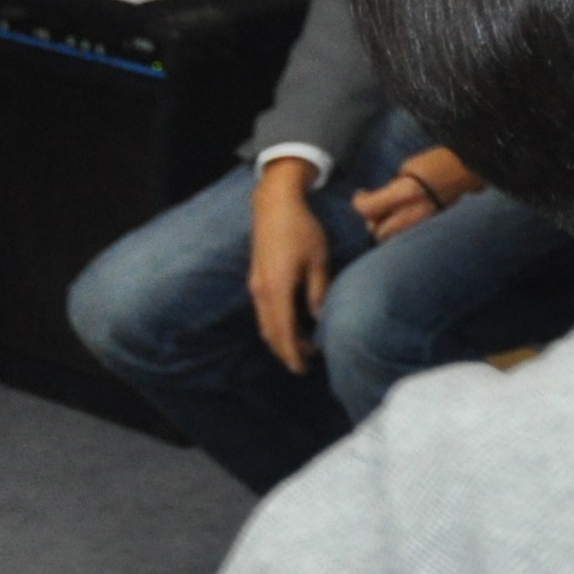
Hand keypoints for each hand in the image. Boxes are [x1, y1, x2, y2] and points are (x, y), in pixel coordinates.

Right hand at [247, 163, 331, 373]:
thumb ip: (317, 290)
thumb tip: (318, 316)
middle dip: (285, 351)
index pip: (283, 332)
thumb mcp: (318, 259)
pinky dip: (275, 324)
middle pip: (270, 333)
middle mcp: (261, 291)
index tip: (302, 368)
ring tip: (301, 346)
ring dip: (280, 338)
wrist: (275, 205)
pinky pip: (264, 311)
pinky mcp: (256, 278)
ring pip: (265, 323)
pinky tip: (290, 324)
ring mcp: (256, 285)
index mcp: (277, 289)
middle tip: (303, 364)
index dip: (292, 353)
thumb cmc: (301, 229)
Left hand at [353, 145, 481, 242]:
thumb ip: (392, 186)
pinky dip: (403, 229)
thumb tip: (382, 197)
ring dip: (388, 229)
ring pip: (395, 238)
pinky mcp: (433, 226)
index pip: (368, 209)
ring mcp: (425, 223)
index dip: (359, 202)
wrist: (472, 169)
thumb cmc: (441, 161)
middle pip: (379, 232)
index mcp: (405, 193)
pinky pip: (410, 235)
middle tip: (375, 208)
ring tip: (391, 213)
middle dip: (374, 222)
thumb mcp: (410, 167)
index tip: (360, 193)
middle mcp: (413, 213)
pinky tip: (406, 216)